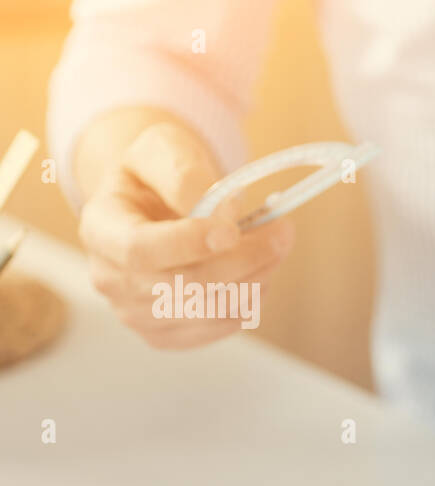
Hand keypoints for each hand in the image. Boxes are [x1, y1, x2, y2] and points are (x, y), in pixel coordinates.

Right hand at [78, 121, 294, 347]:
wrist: (154, 205)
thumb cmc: (157, 175)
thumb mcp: (163, 150)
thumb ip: (185, 176)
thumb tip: (224, 214)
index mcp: (100, 229)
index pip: (141, 250)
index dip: (190, 244)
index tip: (234, 230)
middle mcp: (110, 280)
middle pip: (184, 287)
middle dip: (243, 260)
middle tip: (282, 231)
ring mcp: (137, 315)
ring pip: (210, 310)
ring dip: (256, 277)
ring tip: (276, 244)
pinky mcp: (167, 335)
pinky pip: (219, 327)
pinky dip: (250, 299)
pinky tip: (260, 271)